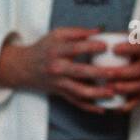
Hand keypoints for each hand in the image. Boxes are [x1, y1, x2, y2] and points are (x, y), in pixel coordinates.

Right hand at [0, 27, 116, 113]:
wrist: (24, 67)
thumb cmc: (44, 48)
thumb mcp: (57, 35)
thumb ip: (78, 32)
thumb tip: (99, 30)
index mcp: (57, 51)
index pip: (75, 48)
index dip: (91, 46)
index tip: (106, 45)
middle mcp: (57, 68)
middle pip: (80, 72)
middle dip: (99, 74)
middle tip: (115, 73)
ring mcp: (59, 83)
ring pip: (79, 92)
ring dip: (97, 94)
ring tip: (113, 92)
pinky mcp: (60, 94)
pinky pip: (76, 103)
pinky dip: (89, 107)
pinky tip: (102, 109)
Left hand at [90, 35, 139, 111]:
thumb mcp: (134, 36)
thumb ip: (117, 35)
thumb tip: (92, 34)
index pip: (139, 47)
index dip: (128, 49)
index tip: (114, 49)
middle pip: (138, 70)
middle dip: (122, 73)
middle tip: (107, 74)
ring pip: (139, 86)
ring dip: (124, 89)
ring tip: (109, 88)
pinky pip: (139, 100)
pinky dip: (127, 106)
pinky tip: (115, 109)